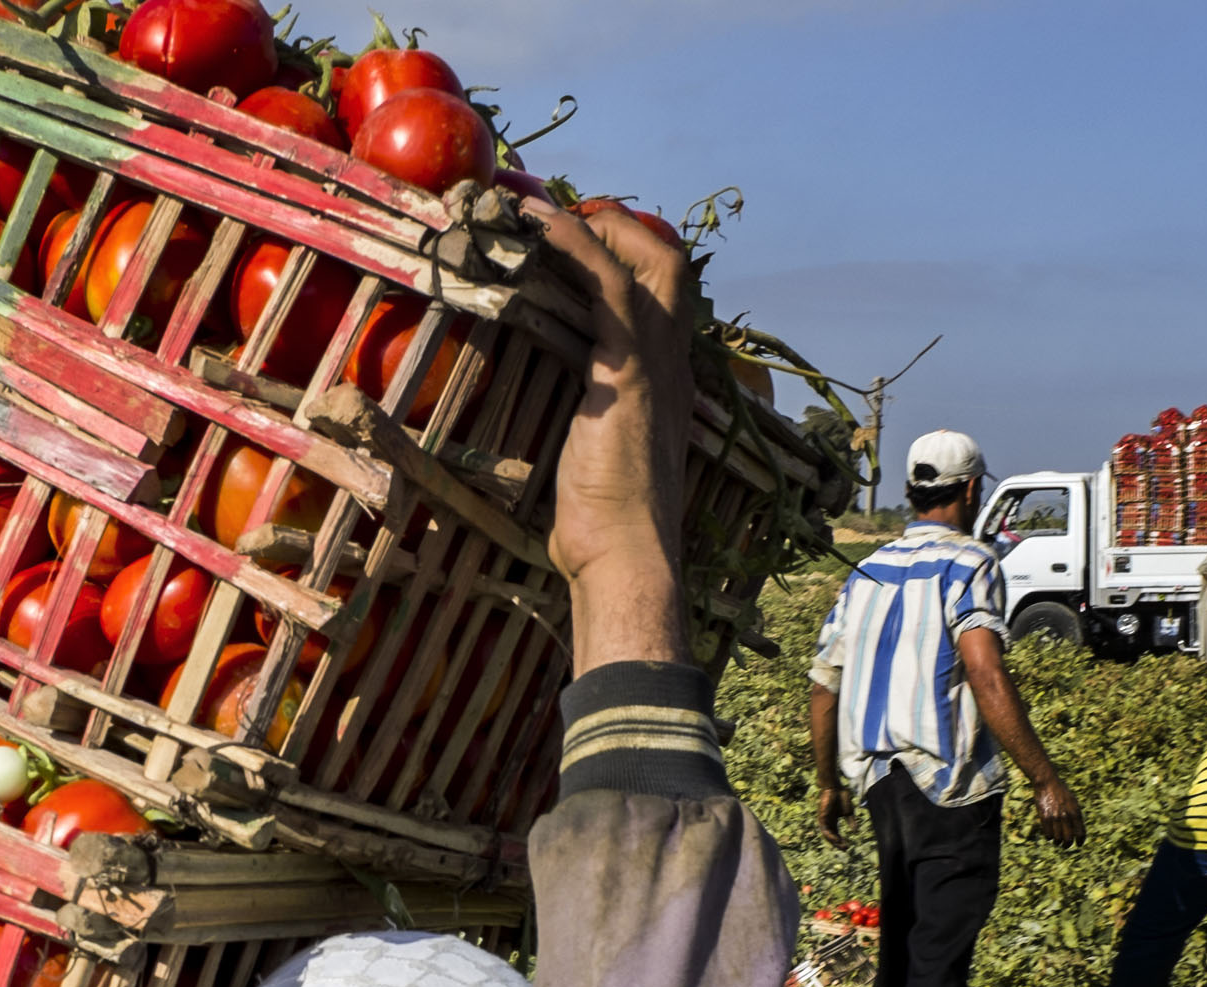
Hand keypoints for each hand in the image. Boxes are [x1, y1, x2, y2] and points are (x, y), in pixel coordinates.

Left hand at [528, 199, 695, 671]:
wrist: (625, 556)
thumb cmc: (606, 528)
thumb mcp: (594, 462)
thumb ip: (584, 428)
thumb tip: (552, 422)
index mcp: (667, 381)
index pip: (660, 296)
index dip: (623, 259)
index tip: (573, 242)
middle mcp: (670, 362)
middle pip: (666, 262)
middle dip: (617, 228)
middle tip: (559, 219)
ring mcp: (655, 363)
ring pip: (645, 261)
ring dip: (590, 225)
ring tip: (536, 211)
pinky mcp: (627, 369)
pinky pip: (608, 286)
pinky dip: (577, 246)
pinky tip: (541, 228)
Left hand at [815, 782, 851, 849]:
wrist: (835, 788)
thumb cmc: (841, 797)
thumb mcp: (848, 812)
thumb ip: (851, 821)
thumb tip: (855, 831)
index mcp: (833, 821)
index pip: (836, 834)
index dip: (841, 841)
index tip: (847, 847)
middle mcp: (827, 822)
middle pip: (831, 836)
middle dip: (838, 843)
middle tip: (845, 849)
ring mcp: (823, 820)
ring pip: (827, 835)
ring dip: (834, 842)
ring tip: (842, 846)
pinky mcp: (821, 817)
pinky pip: (825, 830)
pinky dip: (830, 836)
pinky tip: (836, 840)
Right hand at [1031, 777, 1085, 846]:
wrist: (1048, 783)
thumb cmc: (1061, 793)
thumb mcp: (1073, 802)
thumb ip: (1075, 815)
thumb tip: (1077, 831)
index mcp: (1076, 812)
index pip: (1080, 832)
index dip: (1080, 841)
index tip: (1078, 844)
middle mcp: (1066, 815)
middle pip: (1068, 838)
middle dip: (1067, 844)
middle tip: (1066, 846)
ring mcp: (1055, 817)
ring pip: (1058, 838)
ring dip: (1057, 842)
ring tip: (1057, 841)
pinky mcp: (1045, 817)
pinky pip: (1048, 834)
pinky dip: (1049, 837)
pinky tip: (1050, 836)